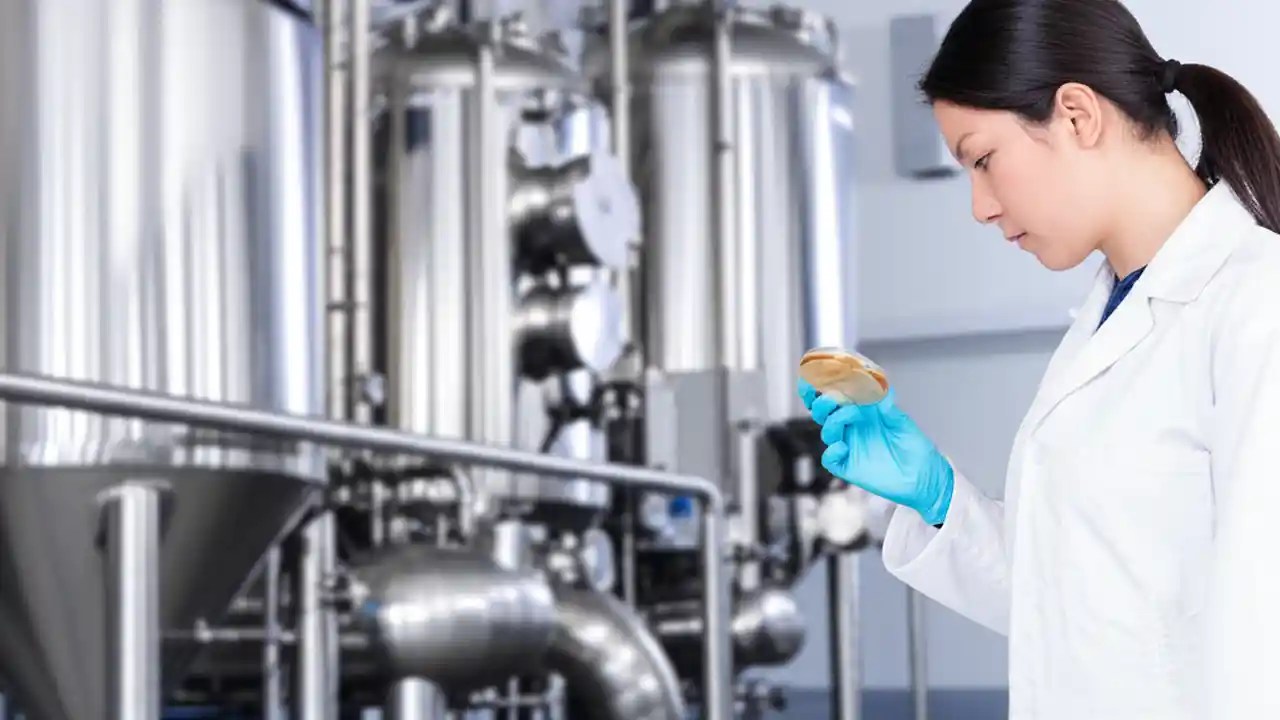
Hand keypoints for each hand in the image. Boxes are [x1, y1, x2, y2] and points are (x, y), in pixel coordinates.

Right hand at [798, 379, 953, 524]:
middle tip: (831, 396)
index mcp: (862, 412)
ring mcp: (849, 446)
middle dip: (820, 401)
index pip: (837, 396)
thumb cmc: (915, 448)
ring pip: (826, 431)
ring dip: (833, 420)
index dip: (823, 386)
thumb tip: (880, 388)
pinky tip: (843, 448)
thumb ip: (888, 407)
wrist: (924, 477)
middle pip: (823, 412)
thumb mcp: (903, 422)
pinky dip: (831, 452)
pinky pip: (830, 459)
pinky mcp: (848, 466)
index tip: (818, 375)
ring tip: (852, 414)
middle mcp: (852, 427)